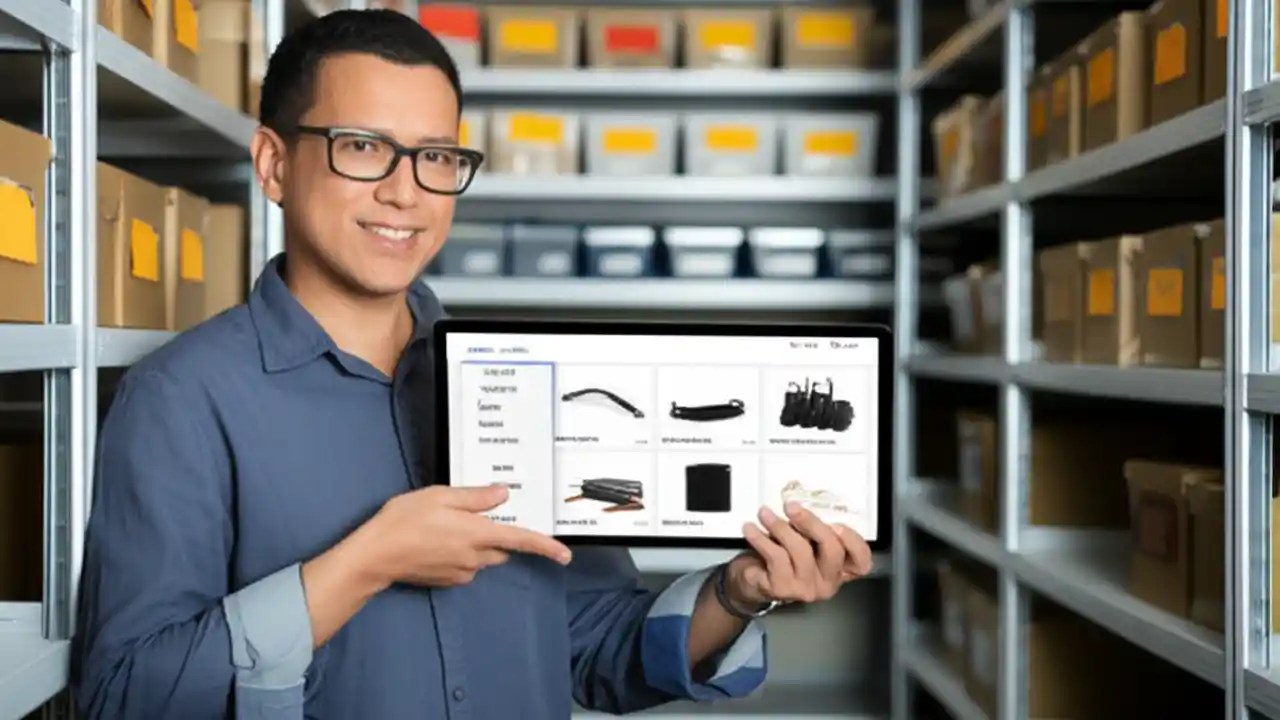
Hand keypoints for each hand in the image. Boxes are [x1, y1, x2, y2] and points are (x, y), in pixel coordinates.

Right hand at [360, 483, 572, 588]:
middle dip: (495, 536)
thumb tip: (502, 494)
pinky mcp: (447, 580)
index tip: (564, 554)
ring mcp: (461, 572)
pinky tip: (434, 542)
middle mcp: (474, 557)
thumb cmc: (404, 521)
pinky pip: (464, 566)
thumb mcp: (440, 497)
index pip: (520, 540)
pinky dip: (458, 554)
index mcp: (477, 533)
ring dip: (474, 544)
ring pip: (482, 558)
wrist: (375, 556)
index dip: (545, 546)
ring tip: (443, 527)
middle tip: (468, 517)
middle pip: (501, 549)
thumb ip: (475, 497)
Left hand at [729, 502, 872, 607]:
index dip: (854, 542)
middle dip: (812, 523)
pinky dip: (760, 538)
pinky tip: (751, 529)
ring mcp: (805, 588)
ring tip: (765, 514)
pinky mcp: (781, 588)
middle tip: (791, 506)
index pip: (861, 562)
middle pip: (832, 550)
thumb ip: (814, 531)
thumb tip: (806, 506)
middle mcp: (827, 583)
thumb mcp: (804, 542)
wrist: (752, 582)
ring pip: (800, 550)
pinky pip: (775, 557)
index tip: (837, 524)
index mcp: (839, 570)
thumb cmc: (782, 557)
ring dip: (780, 526)